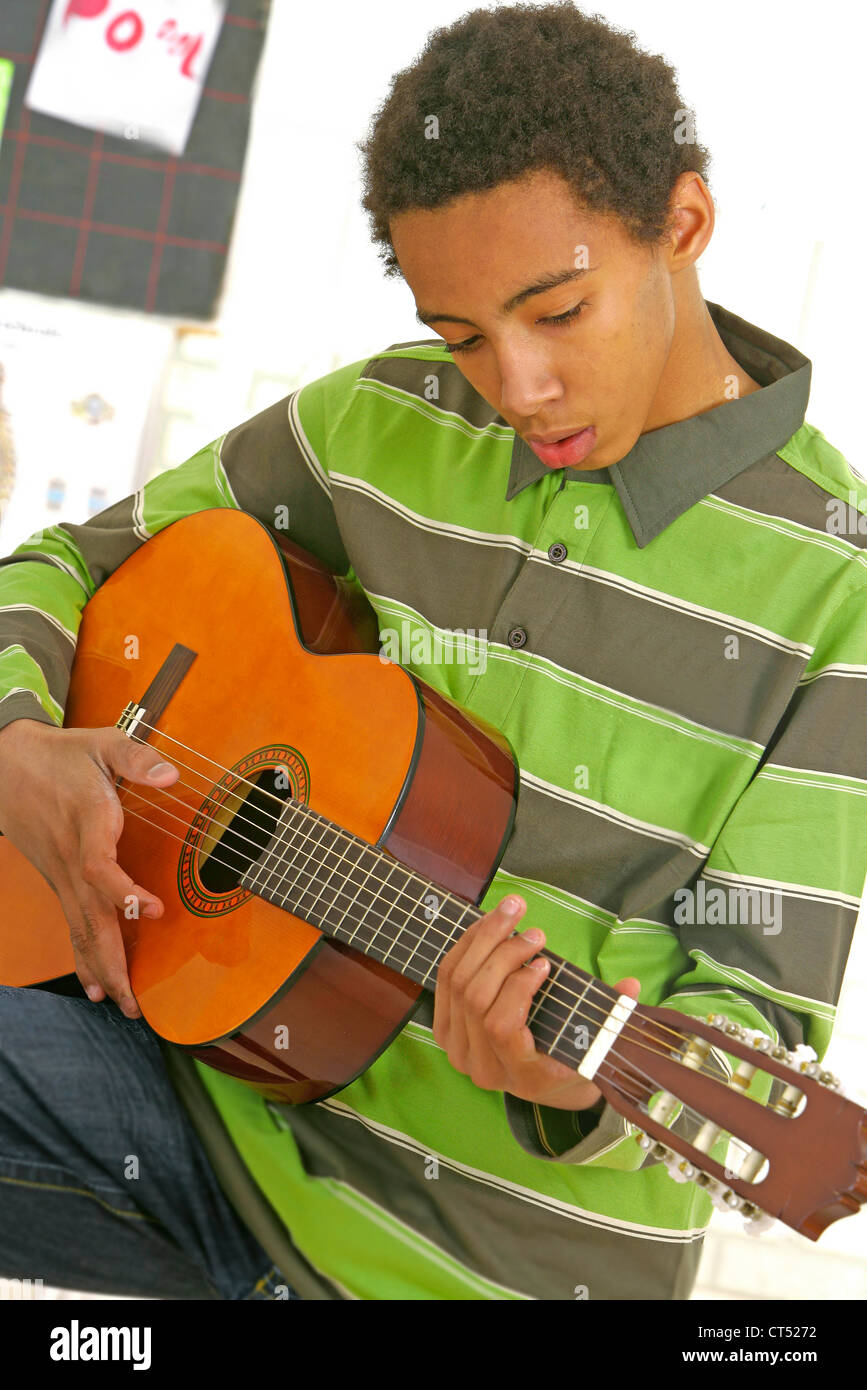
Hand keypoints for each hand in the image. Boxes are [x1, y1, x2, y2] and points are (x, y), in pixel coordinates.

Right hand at [0, 718, 178, 1017]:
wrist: (8, 764)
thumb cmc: (63, 755)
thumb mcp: (104, 743)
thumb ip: (138, 758)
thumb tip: (171, 775)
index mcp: (87, 824)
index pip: (99, 868)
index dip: (123, 893)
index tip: (154, 910)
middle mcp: (71, 859)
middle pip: (89, 917)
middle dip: (112, 960)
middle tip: (134, 1001)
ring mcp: (62, 874)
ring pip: (79, 928)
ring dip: (100, 967)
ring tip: (122, 1004)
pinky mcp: (59, 879)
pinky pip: (71, 923)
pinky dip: (83, 955)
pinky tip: (95, 983)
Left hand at [433, 892, 640, 1110]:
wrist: (543, 1082)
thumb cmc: (572, 1057)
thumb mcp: (597, 1044)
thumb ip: (613, 1015)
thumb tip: (631, 985)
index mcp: (519, 1075)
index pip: (501, 1027)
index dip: (517, 988)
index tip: (545, 962)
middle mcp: (482, 1066)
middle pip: (476, 998)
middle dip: (505, 953)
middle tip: (535, 930)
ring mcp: (457, 1049)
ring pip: (458, 983)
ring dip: (485, 939)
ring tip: (513, 911)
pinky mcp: (444, 1028)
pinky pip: (446, 979)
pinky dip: (467, 945)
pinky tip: (489, 923)